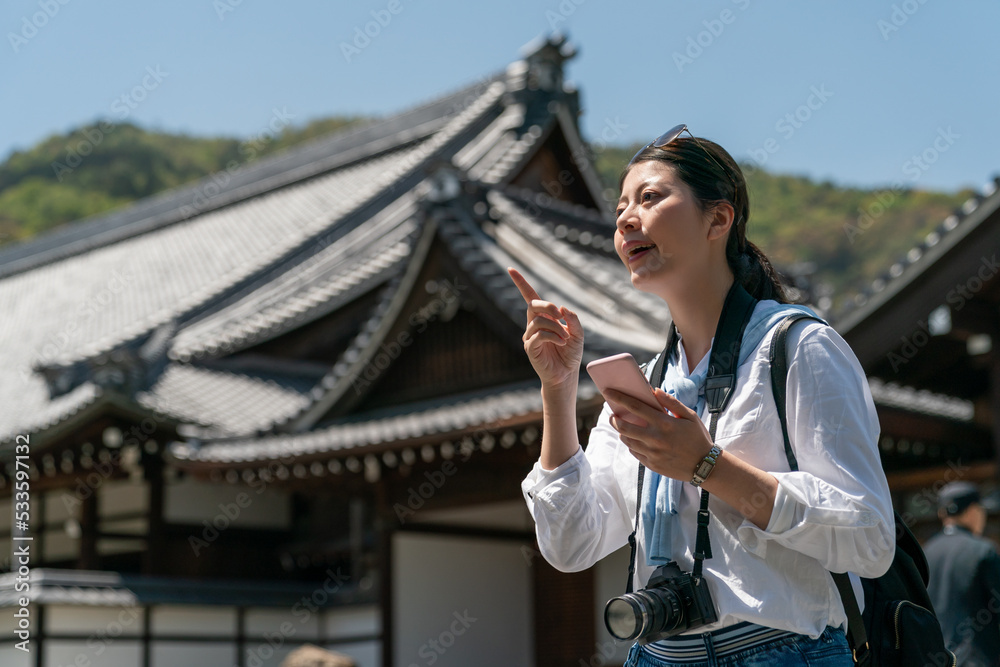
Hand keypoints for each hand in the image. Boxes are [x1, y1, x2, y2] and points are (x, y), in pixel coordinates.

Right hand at [507, 267, 583, 390]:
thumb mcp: (578, 333)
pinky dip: (553, 336)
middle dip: (547, 306)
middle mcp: (534, 324)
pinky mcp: (530, 347)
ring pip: (539, 321)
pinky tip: (561, 342)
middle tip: (561, 317)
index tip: (510, 269)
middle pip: (533, 304)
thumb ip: (573, 320)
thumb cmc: (571, 353)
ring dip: (555, 327)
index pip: (529, 296)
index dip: (520, 282)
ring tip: (565, 338)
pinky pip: (539, 334)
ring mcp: (530, 336)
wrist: (567, 374)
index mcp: (544, 317)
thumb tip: (562, 308)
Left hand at [606, 387, 713, 480]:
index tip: (608, 392)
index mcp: (664, 423)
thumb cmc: (697, 438)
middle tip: (612, 414)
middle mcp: (655, 438)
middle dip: (613, 418)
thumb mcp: (690, 416)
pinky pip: (634, 452)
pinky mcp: (651, 464)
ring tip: (622, 426)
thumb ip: (672, 402)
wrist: (705, 466)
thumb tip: (654, 391)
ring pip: (626, 440)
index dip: (619, 398)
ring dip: (621, 432)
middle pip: (623, 426)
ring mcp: (652, 453)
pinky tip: (634, 439)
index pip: (635, 407)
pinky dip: (631, 444)